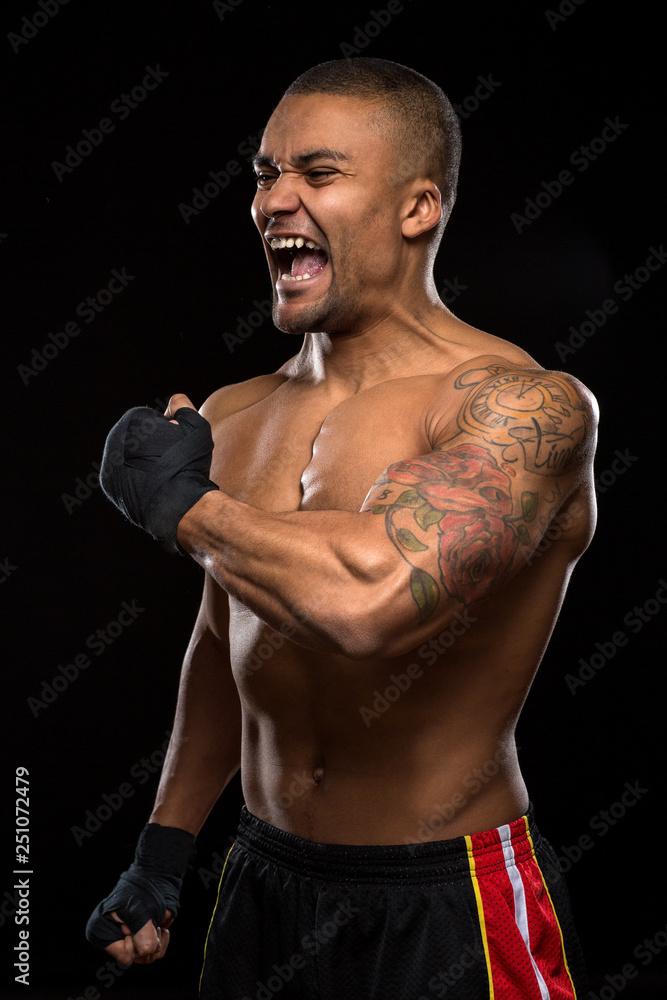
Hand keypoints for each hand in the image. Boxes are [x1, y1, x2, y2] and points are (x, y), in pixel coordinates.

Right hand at [86, 823, 195, 961]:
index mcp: (101, 932)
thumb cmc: (142, 888)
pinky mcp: (140, 940)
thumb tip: (147, 951)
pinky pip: (154, 953)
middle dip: (150, 940)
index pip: (125, 954)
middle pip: (137, 957)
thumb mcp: (140, 908)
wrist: (156, 876)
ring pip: (147, 957)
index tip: (138, 925)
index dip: (138, 942)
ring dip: (157, 938)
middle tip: (153, 921)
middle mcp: (113, 939)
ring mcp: (127, 941)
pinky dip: (162, 940)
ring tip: (156, 920)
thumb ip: (142, 932)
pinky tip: (161, 925)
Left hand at [100, 394, 217, 552]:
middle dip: (158, 447)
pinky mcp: (109, 485)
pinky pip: (127, 476)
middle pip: (141, 438)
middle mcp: (114, 439)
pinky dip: (140, 479)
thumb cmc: (189, 463)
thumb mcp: (195, 425)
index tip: (180, 446)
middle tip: (174, 461)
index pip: (155, 420)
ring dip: (148, 462)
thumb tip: (174, 401)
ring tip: (166, 475)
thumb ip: (183, 405)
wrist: (177, 504)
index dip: (173, 432)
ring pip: (133, 457)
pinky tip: (156, 486)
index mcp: (132, 420)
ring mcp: (109, 462)